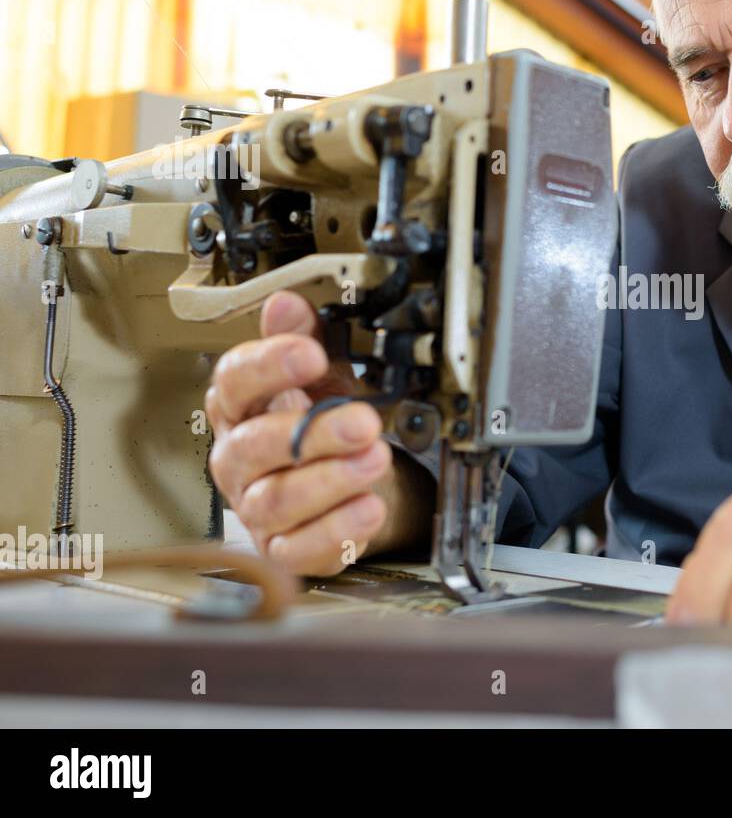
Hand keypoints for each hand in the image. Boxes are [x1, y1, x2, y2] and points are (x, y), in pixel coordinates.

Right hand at [207, 291, 392, 574]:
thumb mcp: (322, 377)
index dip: (268, 366)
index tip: (310, 353)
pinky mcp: (283, 549)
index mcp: (241, 408)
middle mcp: (240, 458)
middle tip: (362, 421)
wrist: (354, 483)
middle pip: (256, 446)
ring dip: (332, 479)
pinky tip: (368, 508)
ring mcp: (256, 507)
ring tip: (375, 460)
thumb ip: (304, 339)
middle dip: (312, 433)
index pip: (235, 382)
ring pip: (279, 498)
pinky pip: (301, 546)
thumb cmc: (326, 425)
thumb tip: (287, 304)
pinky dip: (336, 529)